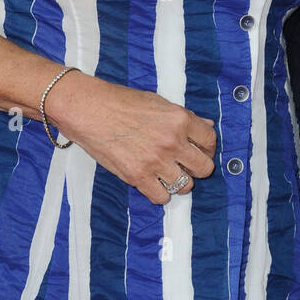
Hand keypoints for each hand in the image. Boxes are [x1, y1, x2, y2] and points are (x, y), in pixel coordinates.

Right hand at [47, 72, 216, 205]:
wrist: (89, 110)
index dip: (207, 148)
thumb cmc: (121, 102)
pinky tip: (153, 182)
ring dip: (179, 181)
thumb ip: (184, 118)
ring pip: (186, 186)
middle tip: (186, 165)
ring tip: (167, 173)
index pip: (210, 140)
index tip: (200, 151)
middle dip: (197, 167)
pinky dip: (160, 193)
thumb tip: (206, 126)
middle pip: (204, 168)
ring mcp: (156, 161)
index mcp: (180, 119)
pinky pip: (162, 197)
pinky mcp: (138, 176)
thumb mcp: (158, 102)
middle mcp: (173, 141)